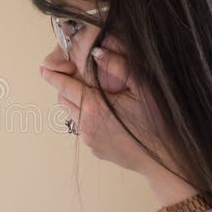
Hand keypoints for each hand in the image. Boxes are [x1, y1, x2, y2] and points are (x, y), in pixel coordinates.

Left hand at [40, 45, 193, 202]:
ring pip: (72, 115)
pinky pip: (84, 129)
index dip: (52, 76)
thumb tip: (96, 52)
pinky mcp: (96, 150)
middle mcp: (86, 125)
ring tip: (91, 93)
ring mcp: (90, 140)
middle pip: (64, 100)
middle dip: (65, 87)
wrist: (168, 160)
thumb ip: (119, 66)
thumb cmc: (160, 122)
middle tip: (73, 76)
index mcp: (94, 107)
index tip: (43, 68)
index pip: (64, 87)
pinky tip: (106, 113)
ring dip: (76, 102)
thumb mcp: (144, 87)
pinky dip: (87, 118)